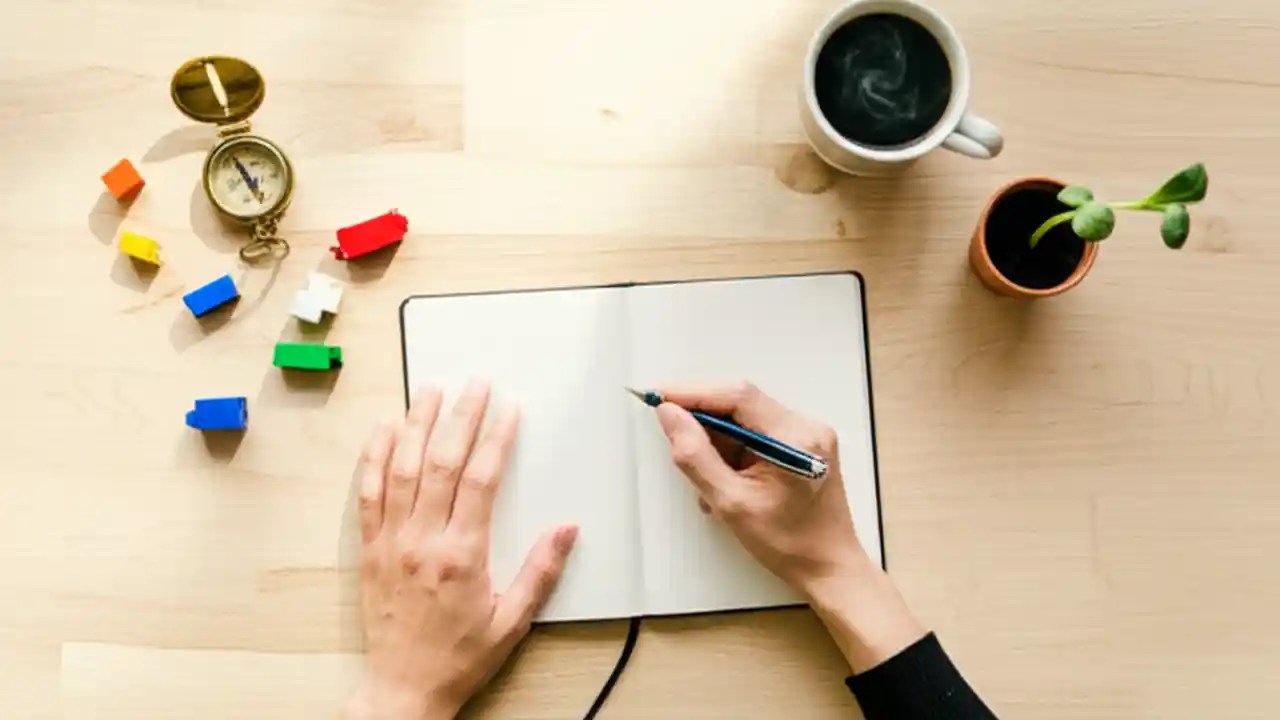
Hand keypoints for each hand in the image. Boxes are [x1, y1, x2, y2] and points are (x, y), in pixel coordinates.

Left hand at [345, 381, 578, 719]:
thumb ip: (541, 571)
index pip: (481, 480)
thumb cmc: (458, 659)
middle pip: (442, 461)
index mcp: (462, 554)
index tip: (509, 410)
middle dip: (462, 416)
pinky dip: (375, 457)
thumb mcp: (512, 622)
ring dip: (418, 423)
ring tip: (431, 390)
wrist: (402, 690)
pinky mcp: (369, 548)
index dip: (496, 438)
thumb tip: (568, 529)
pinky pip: (368, 492)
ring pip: (402, 467)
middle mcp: (423, 539)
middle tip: (476, 384)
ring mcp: (391, 540)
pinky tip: (385, 430)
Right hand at [656, 382, 923, 672]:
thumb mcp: (731, 503)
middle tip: (670, 433)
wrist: (830, 567)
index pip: (738, 396)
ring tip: (705, 477)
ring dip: (717, 439)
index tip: (658, 397)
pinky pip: (757, 432)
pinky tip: (725, 478)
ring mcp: (807, 434)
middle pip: (741, 402)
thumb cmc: (788, 544)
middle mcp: (806, 426)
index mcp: (795, 438)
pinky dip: (733, 449)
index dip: (694, 392)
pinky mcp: (802, 444)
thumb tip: (669, 415)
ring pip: (746, 417)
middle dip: (702, 416)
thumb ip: (696, 456)